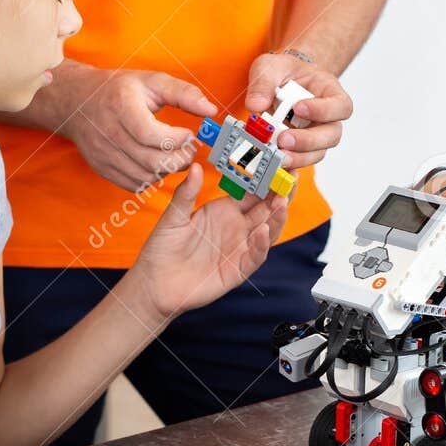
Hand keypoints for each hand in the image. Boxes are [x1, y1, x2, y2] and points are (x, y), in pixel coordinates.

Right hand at [56, 65, 216, 191]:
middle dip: (180, 159)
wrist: (78, 102)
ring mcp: (103, 154)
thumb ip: (183, 93)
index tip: (189, 134)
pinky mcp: (102, 168)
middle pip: (151, 161)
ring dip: (167, 170)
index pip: (151, 135)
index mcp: (121, 106)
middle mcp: (109, 132)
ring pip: (145, 177)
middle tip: (189, 150)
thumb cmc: (120, 89)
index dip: (177, 140)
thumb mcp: (152, 81)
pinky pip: (133, 184)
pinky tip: (157, 163)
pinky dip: (152, 179)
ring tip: (174, 155)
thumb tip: (210, 110)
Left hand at [127, 163, 289, 319]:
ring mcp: (240, 248)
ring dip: (277, 217)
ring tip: (281, 201)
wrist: (155, 284)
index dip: (265, 178)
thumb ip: (186, 193)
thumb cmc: (162, 249)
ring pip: (268, 231)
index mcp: (225, 210)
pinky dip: (262, 244)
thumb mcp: (173, 217)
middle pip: (267, 209)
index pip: (252, 191)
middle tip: (290, 177)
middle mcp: (237, 228)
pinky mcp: (238, 270)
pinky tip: (264, 230)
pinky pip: (255, 256)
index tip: (276, 161)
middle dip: (280, 193)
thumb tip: (195, 166)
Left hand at [245, 52, 353, 168]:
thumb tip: (255, 105)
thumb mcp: (272, 66)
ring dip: (298, 157)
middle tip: (284, 139)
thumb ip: (264, 82)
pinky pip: (300, 161)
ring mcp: (316, 136)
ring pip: (317, 153)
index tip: (299, 108)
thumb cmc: (286, 72)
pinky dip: (290, 166)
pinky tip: (277, 166)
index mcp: (330, 93)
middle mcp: (328, 119)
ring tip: (277, 155)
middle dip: (308, 141)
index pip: (341, 106)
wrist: (284, 81)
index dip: (324, 110)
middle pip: (331, 135)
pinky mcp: (301, 148)